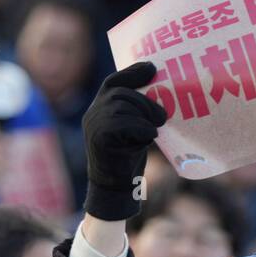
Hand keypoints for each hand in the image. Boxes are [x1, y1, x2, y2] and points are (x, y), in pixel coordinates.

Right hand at [82, 61, 167, 220]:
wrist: (114, 188)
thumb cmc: (128, 158)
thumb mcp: (134, 129)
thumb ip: (138, 112)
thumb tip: (162, 92)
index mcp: (100, 108)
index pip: (113, 82)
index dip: (132, 72)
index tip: (152, 68)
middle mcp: (93, 113)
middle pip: (122, 93)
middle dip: (146, 102)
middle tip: (162, 116)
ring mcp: (94, 125)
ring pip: (124, 106)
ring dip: (145, 116)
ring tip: (156, 129)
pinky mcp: (99, 137)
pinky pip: (125, 123)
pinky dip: (142, 129)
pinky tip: (150, 138)